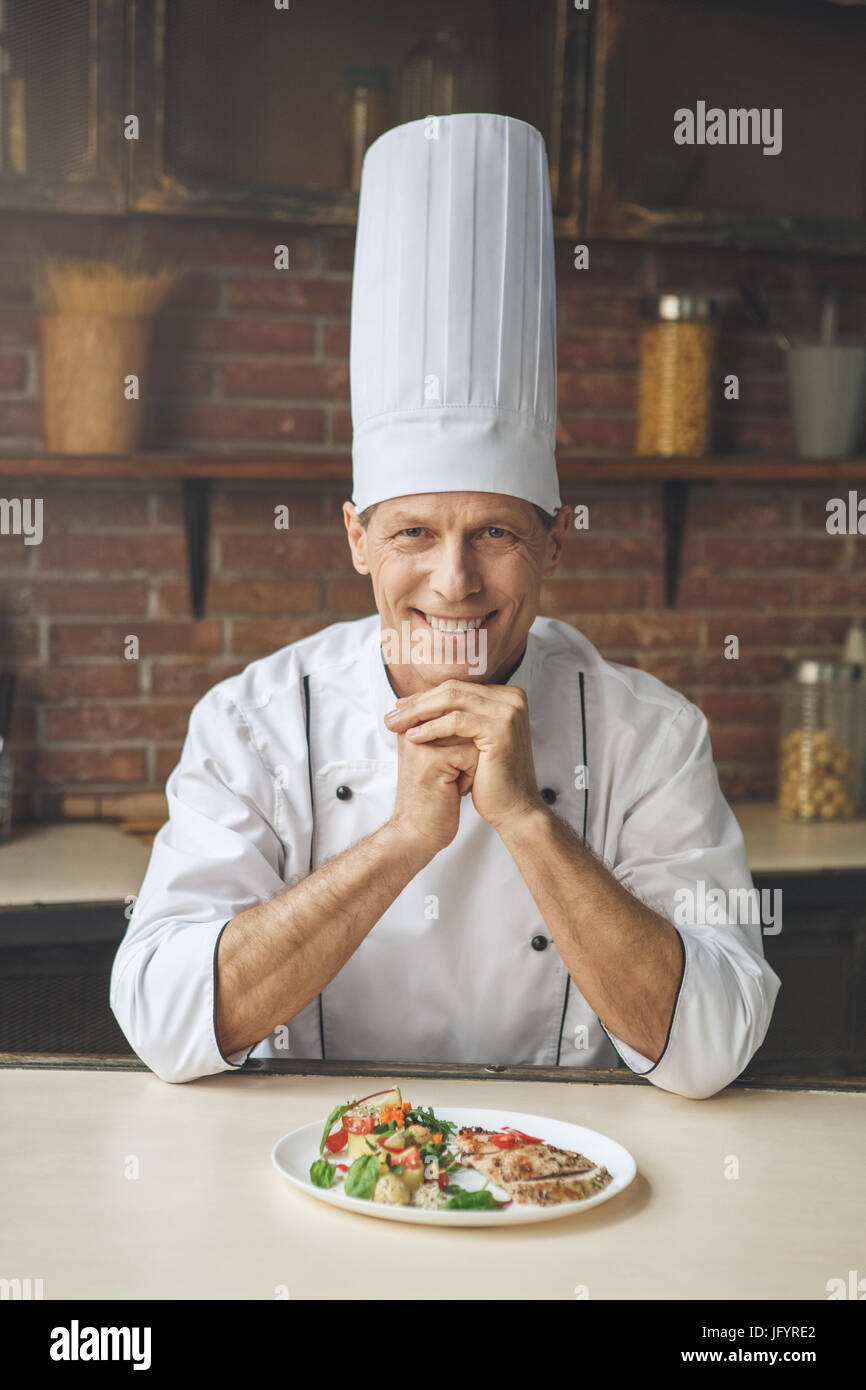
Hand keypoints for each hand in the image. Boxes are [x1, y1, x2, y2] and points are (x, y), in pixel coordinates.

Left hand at [384, 681, 545, 832]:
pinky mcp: (500, 728)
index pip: (457, 688)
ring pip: (452, 700)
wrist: (513, 808)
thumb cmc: (490, 778)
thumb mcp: (472, 740)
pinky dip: (432, 728)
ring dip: (419, 712)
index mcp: (506, 696)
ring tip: (396, 725)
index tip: (399, 709)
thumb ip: (457, 716)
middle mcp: (512, 698)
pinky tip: (414, 737)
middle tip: (391, 716)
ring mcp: (508, 711)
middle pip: (453, 690)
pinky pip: (457, 721)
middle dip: (417, 703)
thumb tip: (416, 700)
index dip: (425, 697)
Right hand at [387, 722, 478, 855]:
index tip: (454, 764)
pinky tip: (454, 790)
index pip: (455, 712)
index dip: (465, 741)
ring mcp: (421, 743)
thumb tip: (479, 711)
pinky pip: (473, 755)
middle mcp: (413, 729)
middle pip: (465, 722)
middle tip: (455, 774)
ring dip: (472, 763)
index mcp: (412, 726)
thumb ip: (451, 732)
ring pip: (473, 737)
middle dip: (469, 751)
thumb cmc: (433, 797)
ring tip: (453, 781)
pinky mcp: (433, 760)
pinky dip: (472, 776)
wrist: (417, 832)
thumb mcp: (440, 758)